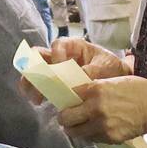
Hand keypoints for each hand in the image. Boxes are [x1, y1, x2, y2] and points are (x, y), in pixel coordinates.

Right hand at [18, 37, 132, 106]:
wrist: (115, 79)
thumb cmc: (110, 67)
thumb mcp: (105, 66)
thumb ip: (92, 71)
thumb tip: (76, 81)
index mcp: (73, 46)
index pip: (57, 45)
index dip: (56, 57)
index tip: (60, 71)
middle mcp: (59, 55)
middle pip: (37, 55)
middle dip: (34, 69)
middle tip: (39, 85)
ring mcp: (54, 69)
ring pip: (33, 70)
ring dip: (30, 82)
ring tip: (36, 97)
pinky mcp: (53, 83)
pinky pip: (39, 84)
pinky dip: (36, 91)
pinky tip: (40, 102)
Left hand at [56, 77, 146, 143]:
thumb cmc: (138, 91)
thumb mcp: (113, 82)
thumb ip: (94, 88)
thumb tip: (78, 95)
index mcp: (95, 90)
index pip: (69, 96)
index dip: (66, 101)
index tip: (67, 104)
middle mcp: (95, 107)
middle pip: (66, 118)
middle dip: (65, 118)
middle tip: (67, 118)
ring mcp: (101, 124)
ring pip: (76, 132)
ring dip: (76, 130)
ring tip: (81, 126)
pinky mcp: (109, 137)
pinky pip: (92, 138)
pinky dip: (92, 135)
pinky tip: (98, 129)